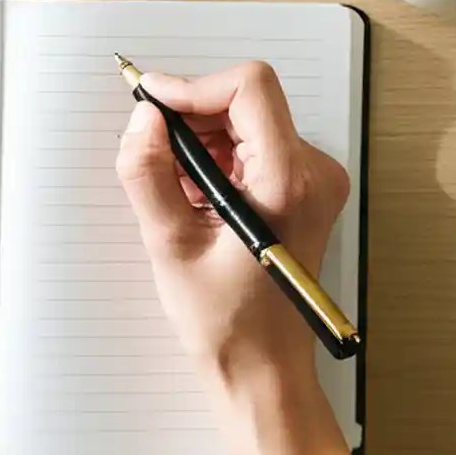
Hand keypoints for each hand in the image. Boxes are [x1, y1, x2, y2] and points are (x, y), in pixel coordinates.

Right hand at [116, 61, 349, 385]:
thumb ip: (148, 173)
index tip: (151, 105)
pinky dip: (216, 161)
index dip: (192, 88)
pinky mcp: (302, 190)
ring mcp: (312, 181)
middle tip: (151, 154)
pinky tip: (195, 201)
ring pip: (246, 122)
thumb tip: (142, 121)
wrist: (263, 367)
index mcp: (288, 181)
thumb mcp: (169, 245)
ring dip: (200, 144)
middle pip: (246, 102)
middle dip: (191, 119)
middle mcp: (313, 172)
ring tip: (174, 192)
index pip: (248, 88)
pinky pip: (253, 148)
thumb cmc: (227, 323)